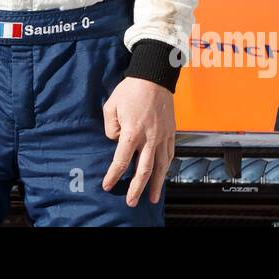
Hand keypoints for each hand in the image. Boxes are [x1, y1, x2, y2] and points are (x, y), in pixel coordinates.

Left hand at [102, 77, 175, 206]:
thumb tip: (116, 140)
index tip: (107, 185)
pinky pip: (169, 155)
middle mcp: (149, 138)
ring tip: (152, 198)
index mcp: (132, 132)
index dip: (113, 175)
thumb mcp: (111, 105)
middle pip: (143, 170)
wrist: (154, 77)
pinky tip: (163, 176)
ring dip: (156, 185)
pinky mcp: (171, 133)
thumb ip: (110, 127)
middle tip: (131, 202)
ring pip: (160, 167)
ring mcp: (162, 136)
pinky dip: (166, 168)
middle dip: (136, 189)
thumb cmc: (131, 90)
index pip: (121, 160)